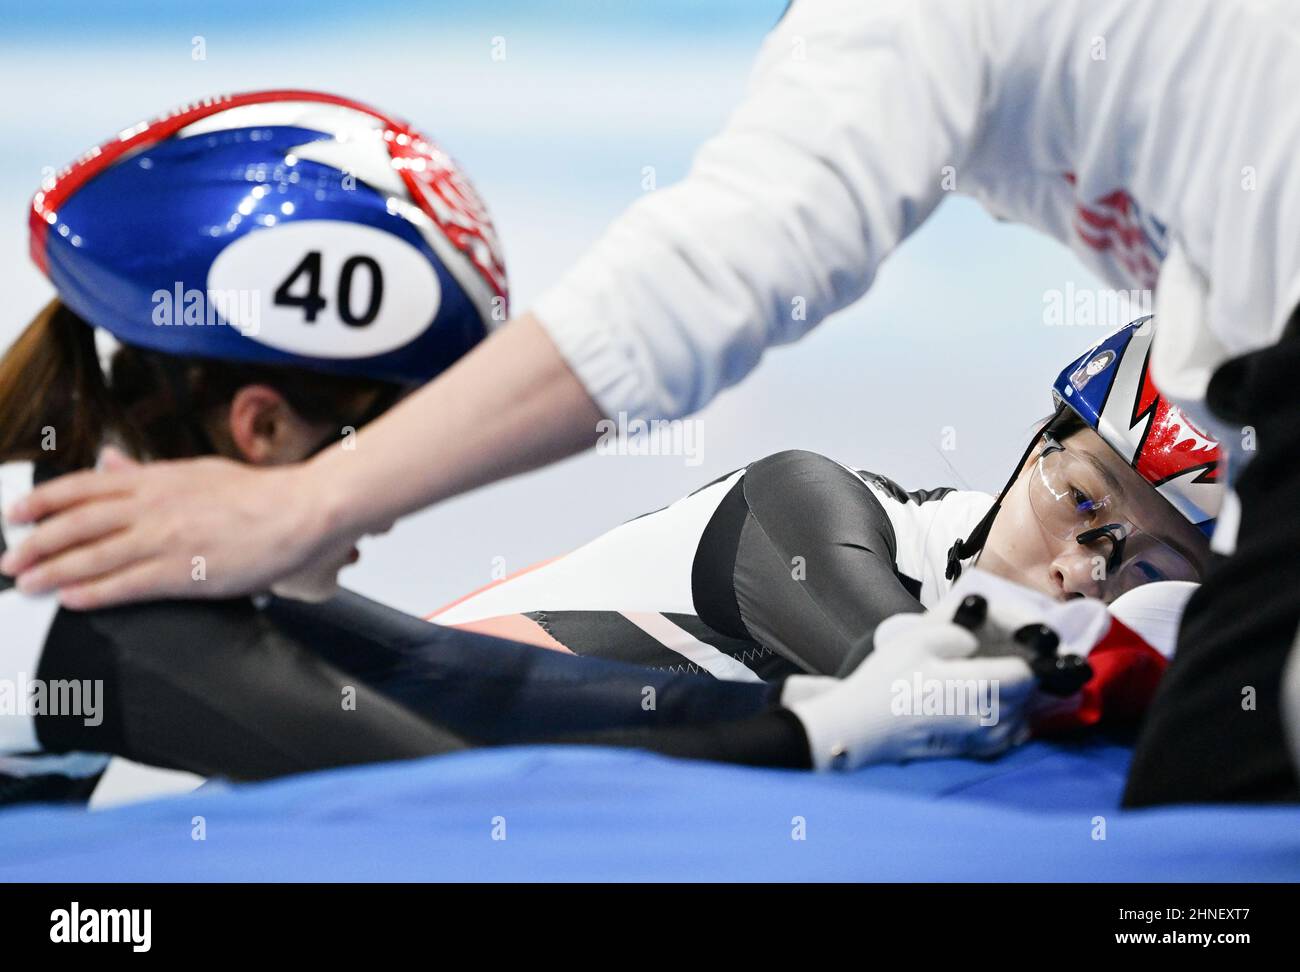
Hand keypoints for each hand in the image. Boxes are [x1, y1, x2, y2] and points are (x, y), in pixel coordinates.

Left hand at [0, 447, 342, 607]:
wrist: (300, 511)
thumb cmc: (260, 494)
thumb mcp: (196, 472)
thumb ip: (149, 473)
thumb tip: (112, 463)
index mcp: (157, 480)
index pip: (84, 488)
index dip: (43, 502)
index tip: (16, 514)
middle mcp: (154, 507)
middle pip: (78, 523)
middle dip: (36, 542)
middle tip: (10, 559)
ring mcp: (166, 540)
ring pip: (94, 555)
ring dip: (53, 570)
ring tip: (28, 582)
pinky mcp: (184, 571)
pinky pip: (127, 584)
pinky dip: (94, 592)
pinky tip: (73, 598)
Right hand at [787, 611, 1035, 770]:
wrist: (860, 728)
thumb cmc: (886, 681)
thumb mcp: (918, 639)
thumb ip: (960, 633)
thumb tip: (978, 643)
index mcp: (979, 686)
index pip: (1027, 673)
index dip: (1025, 655)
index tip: (1012, 644)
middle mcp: (989, 718)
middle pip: (1028, 695)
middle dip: (1021, 675)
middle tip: (1001, 656)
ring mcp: (982, 740)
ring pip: (1021, 715)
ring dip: (1015, 697)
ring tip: (991, 680)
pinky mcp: (972, 753)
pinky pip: (1008, 735)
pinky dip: (1006, 718)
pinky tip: (985, 705)